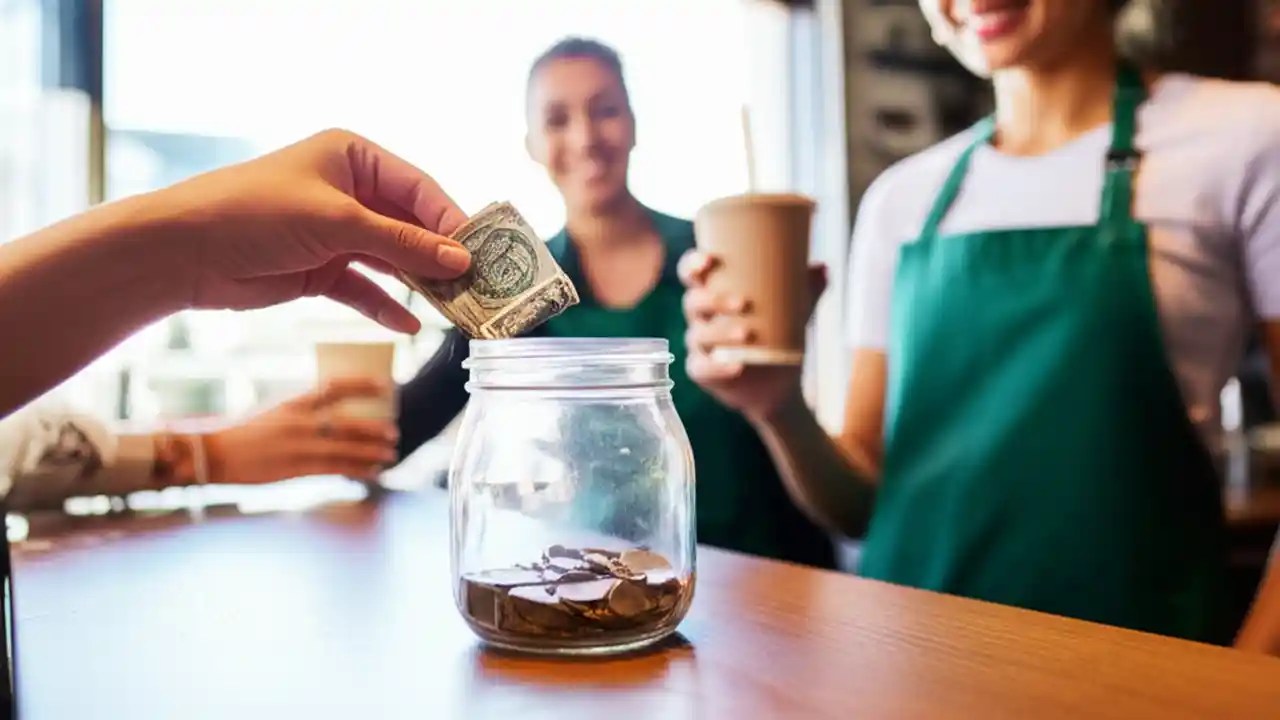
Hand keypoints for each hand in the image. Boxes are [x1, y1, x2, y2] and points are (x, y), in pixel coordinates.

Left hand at [155, 128, 471, 333]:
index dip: (452, 219)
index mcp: (353, 158)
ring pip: (392, 260)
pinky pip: (365, 289)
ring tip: (456, 308)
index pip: (419, 188)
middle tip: (479, 285)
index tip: (484, 252)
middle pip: (410, 225)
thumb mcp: (338, 223)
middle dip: (441, 256)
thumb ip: (403, 243)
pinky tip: (410, 326)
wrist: (183, 251)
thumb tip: (461, 260)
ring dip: (420, 284)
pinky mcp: (320, 270)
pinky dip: (386, 306)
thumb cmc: (254, 213)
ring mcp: (335, 233)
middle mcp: (348, 192)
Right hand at [202, 378, 399, 484]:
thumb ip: (303, 410)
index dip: (362, 385)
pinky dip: (357, 471)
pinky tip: (374, 472)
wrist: (214, 455)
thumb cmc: (245, 431)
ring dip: (371, 453)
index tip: (385, 385)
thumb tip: (335, 411)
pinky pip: (334, 470)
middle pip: (346, 424)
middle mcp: (299, 423)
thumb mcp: (274, 410)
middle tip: (394, 431)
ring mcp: (299, 447)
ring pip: (345, 450)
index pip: (334, 387)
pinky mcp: (296, 470)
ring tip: (391, 453)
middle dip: (373, 429)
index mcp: (293, 402)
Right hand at [678, 250, 827, 421]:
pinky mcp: (703, 372)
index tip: (709, 260)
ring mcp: (700, 346)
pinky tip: (736, 367)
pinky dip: (718, 368)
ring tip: (747, 334)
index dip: (693, 264)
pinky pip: (703, 368)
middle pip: (693, 302)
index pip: (691, 273)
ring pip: (699, 335)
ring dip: (720, 333)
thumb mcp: (795, 310)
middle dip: (713, 300)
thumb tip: (823, 268)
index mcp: (713, 293)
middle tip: (743, 303)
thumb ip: (808, 288)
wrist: (778, 384)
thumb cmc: (778, 335)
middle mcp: (701, 317)